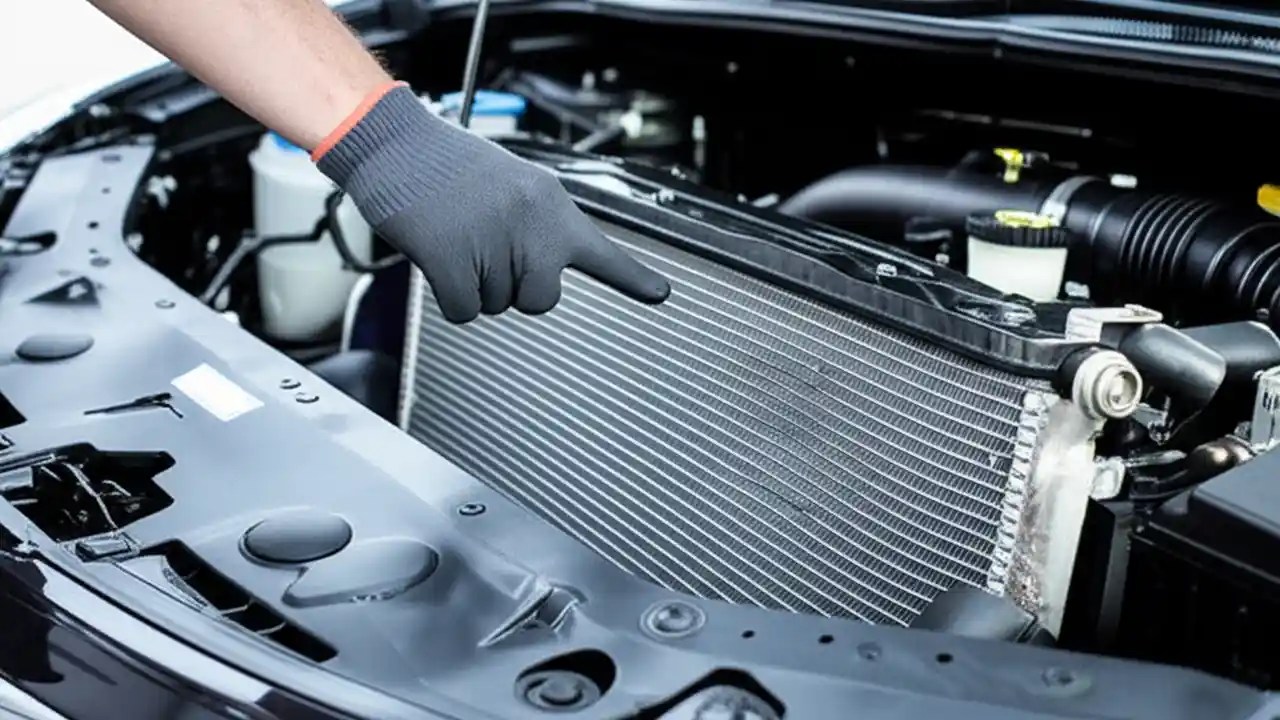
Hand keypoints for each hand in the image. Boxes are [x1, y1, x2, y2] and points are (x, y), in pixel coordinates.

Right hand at [316, 86, 669, 322]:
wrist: (394, 142)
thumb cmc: (445, 166)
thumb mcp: (508, 186)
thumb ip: (535, 227)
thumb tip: (539, 277)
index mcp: (550, 203)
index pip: (599, 249)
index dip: (632, 277)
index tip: (662, 294)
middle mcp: (531, 223)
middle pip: (541, 300)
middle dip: (514, 290)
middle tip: (484, 250)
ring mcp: (493, 241)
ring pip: (496, 306)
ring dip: (474, 285)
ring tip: (456, 236)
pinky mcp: (453, 259)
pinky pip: (464, 311)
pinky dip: (449, 297)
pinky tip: (437, 257)